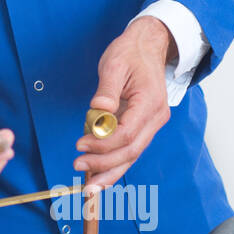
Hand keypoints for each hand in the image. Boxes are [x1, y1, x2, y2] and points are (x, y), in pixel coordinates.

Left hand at [74, 16, 174, 190]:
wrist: (148, 46)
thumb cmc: (130, 53)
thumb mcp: (114, 64)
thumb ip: (106, 89)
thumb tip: (98, 109)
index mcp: (149, 102)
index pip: (127, 133)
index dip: (103, 144)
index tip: (80, 145)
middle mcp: (155, 117)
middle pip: (131, 151)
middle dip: (104, 164)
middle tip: (78, 165)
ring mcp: (152, 124)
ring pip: (132, 156)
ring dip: (110, 172)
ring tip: (89, 187)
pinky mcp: (144, 126)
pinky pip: (130, 150)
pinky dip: (115, 165)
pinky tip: (100, 176)